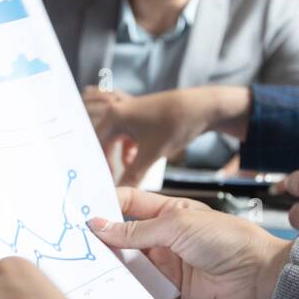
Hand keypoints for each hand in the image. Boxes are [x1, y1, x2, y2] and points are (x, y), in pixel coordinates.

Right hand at [83, 85, 250, 185]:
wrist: (202, 107)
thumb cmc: (175, 123)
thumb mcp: (151, 154)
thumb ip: (133, 175)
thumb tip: (120, 191)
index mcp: (114, 117)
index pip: (96, 145)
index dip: (100, 166)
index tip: (103, 182)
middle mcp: (119, 112)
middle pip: (104, 143)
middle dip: (108, 162)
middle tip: (112, 181)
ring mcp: (130, 114)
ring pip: (116, 141)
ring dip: (120, 158)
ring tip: (126, 173)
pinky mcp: (141, 118)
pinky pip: (127, 137)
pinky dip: (130, 150)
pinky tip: (137, 161)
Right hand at [88, 186, 291, 298]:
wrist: (258, 279)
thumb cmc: (228, 240)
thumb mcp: (177, 225)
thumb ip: (135, 230)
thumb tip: (99, 226)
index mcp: (167, 213)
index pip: (128, 204)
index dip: (105, 204)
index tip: (80, 209)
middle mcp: (162, 240)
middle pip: (121, 237)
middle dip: (100, 239)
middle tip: (73, 240)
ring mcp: (163, 267)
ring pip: (125, 265)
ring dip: (108, 264)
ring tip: (83, 263)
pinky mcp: (165, 293)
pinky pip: (138, 291)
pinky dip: (122, 289)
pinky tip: (104, 285)